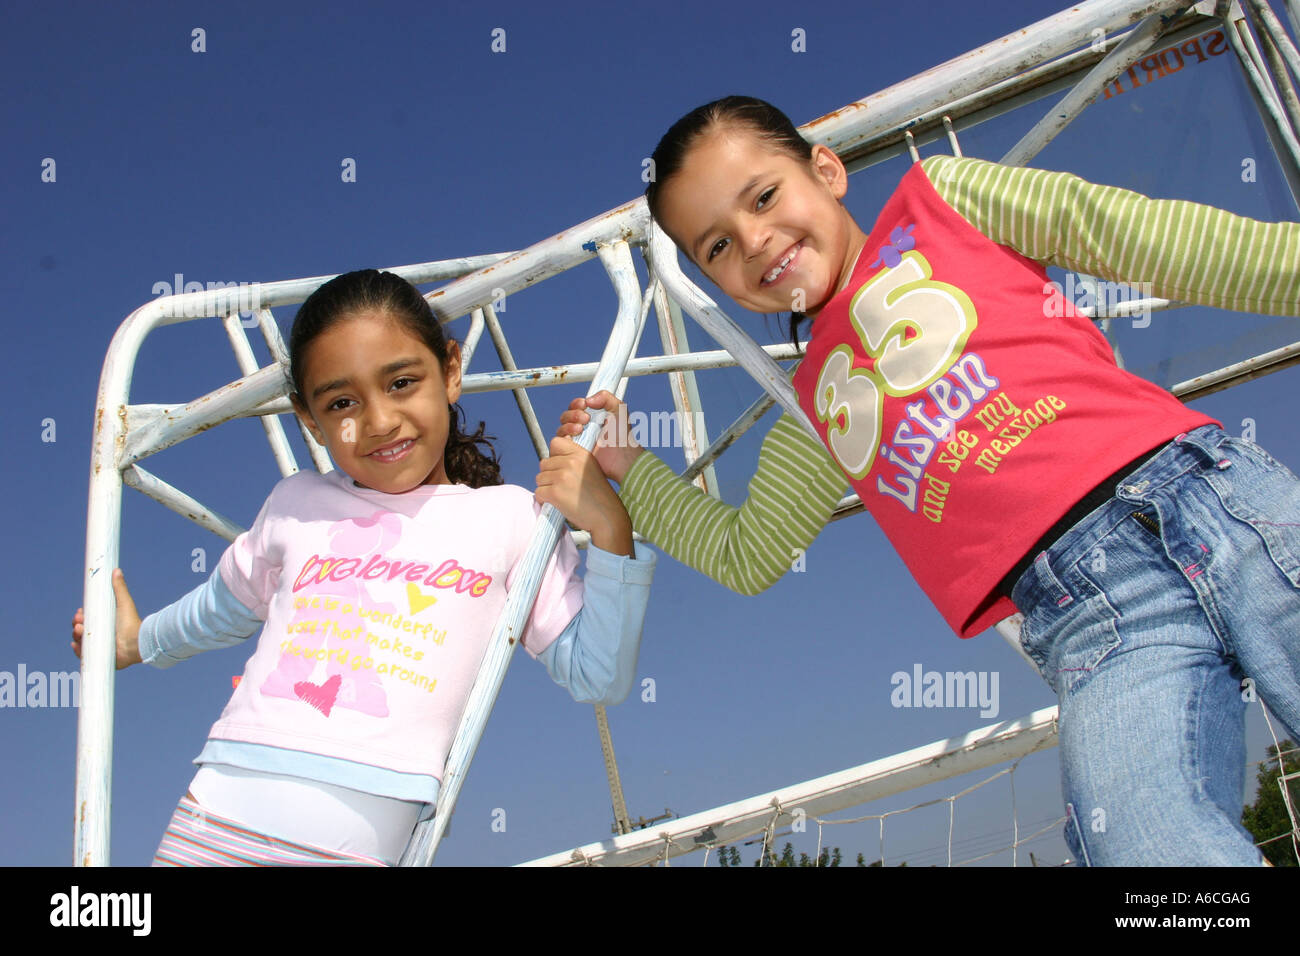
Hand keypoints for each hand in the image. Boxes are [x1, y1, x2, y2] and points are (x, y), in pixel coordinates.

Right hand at [71, 568, 143, 669]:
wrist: (137, 641)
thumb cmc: (132, 622)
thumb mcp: (123, 603)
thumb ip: (119, 588)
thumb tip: (116, 570)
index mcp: (105, 623)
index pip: (88, 619)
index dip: (81, 616)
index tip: (80, 611)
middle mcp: (102, 635)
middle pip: (82, 630)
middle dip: (77, 624)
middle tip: (79, 620)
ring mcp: (100, 647)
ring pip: (81, 641)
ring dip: (76, 635)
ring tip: (79, 629)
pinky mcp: (100, 658)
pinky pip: (85, 656)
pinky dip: (78, 651)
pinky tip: (75, 644)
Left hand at [536, 435, 634, 556]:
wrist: (607, 517)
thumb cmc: (598, 496)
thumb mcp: (591, 469)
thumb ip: (573, 459)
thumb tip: (552, 457)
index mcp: (581, 454)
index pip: (555, 443)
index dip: (554, 456)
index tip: (560, 468)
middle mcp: (571, 462)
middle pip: (544, 463)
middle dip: (549, 475)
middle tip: (563, 487)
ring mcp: (562, 476)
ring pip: (539, 478)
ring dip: (546, 488)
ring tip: (562, 496)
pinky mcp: (555, 492)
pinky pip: (538, 492)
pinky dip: (544, 500)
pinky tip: (557, 503)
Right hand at [555, 390, 643, 483]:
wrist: (621, 458)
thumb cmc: (623, 438)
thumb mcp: (619, 411)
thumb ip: (607, 398)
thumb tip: (588, 400)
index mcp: (593, 417)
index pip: (577, 407)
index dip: (577, 403)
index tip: (584, 404)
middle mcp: (584, 428)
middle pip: (566, 416)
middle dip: (573, 414)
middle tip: (586, 418)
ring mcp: (579, 440)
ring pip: (562, 428)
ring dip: (568, 425)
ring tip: (580, 429)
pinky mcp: (574, 451)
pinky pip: (561, 442)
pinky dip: (565, 436)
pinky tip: (577, 436)